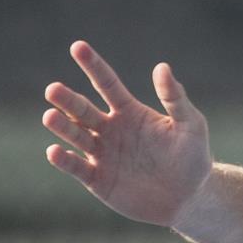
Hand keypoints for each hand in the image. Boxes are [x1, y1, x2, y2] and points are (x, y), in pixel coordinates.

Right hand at [43, 41, 213, 226]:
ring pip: (76, 136)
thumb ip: (175, 98)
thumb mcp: (190, 125)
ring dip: (62, 126)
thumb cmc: (192, 156)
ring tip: (50, 116)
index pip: (108, 83)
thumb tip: (162, 67)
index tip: (78, 46)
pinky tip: (54, 151)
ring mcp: (101, 154)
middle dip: (67, 99)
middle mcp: (110, 129)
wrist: (189, 197)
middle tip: (53, 89)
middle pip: (83, 110)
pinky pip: (77, 168)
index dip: (93, 66)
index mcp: (130, 111)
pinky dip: (64, 160)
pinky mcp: (97, 179)